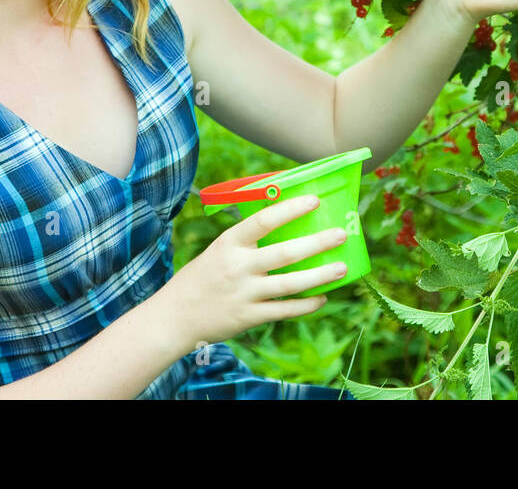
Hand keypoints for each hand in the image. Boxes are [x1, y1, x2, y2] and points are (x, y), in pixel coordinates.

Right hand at [158, 195, 348, 350]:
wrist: (174, 316)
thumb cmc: (202, 277)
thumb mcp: (219, 250)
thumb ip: (248, 241)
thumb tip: (287, 224)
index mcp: (229, 243)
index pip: (263, 220)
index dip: (291, 209)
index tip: (315, 200)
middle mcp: (238, 266)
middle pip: (285, 252)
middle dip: (318, 243)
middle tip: (342, 234)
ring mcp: (244, 293)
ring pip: (291, 284)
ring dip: (320, 275)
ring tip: (343, 268)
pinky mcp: (249, 317)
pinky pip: (285, 310)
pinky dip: (307, 305)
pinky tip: (322, 298)